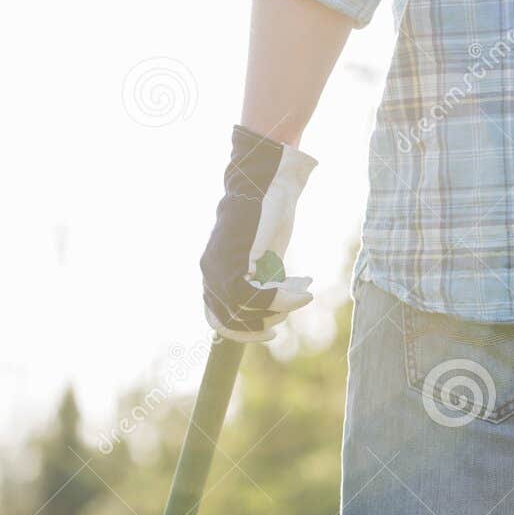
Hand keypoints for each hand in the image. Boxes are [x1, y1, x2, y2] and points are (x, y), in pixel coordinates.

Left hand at [200, 124, 315, 341]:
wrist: (270, 182)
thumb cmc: (269, 215)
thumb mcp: (262, 256)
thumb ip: (260, 280)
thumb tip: (276, 306)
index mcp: (213, 273)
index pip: (218, 318)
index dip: (244, 331)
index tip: (272, 332)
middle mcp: (210, 272)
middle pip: (232, 319)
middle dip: (266, 320)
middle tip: (294, 304)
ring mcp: (219, 267)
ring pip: (245, 310)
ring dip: (278, 308)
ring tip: (302, 292)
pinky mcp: (235, 259)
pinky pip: (257, 296)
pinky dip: (283, 300)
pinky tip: (304, 291)